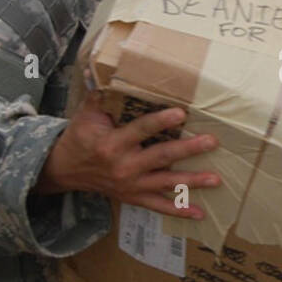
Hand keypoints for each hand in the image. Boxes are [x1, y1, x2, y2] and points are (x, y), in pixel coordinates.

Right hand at [33, 93, 220, 218]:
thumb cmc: (80, 136)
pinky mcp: (133, 197)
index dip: (161, 122)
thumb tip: (106, 68)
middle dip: (188, 150)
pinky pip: (158, 206)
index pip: (141, 130)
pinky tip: (199, 213)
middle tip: (211, 142)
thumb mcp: (86, 113)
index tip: (181, 113)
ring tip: (216, 179)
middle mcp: (123, 166)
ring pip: (165, 183)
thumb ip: (100, 94)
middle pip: (161, 157)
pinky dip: (179, 210)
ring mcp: (130, 185)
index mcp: (112, 144)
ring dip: (192, 182)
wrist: (65, 170)